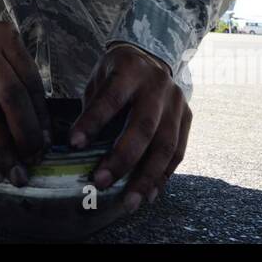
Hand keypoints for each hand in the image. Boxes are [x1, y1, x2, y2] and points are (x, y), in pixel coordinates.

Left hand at [70, 45, 190, 213]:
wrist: (153, 58)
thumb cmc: (117, 73)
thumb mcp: (99, 78)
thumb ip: (93, 107)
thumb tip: (78, 147)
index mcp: (130, 69)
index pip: (111, 98)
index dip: (93, 121)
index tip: (74, 144)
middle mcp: (158, 85)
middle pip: (143, 127)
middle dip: (122, 158)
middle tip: (101, 183)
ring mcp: (177, 102)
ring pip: (165, 146)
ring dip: (146, 178)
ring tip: (128, 203)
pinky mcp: (188, 118)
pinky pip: (177, 153)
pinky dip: (162, 176)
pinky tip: (147, 194)